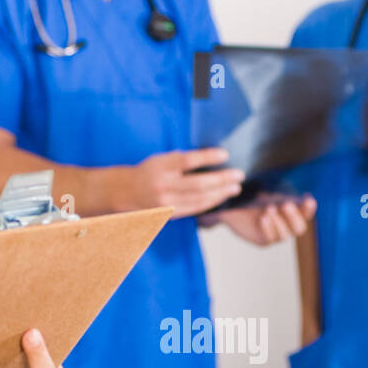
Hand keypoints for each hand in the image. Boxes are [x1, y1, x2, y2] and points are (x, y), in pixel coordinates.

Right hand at [103, 147, 244, 217]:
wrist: (128, 191)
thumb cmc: (150, 171)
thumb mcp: (162, 159)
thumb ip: (182, 159)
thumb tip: (211, 158)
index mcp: (161, 166)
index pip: (188, 161)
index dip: (208, 157)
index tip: (225, 155)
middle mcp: (163, 185)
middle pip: (198, 184)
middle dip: (221, 180)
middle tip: (239, 175)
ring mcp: (166, 201)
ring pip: (199, 199)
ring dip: (220, 193)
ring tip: (235, 187)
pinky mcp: (170, 213)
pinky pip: (194, 208)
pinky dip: (210, 202)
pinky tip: (221, 197)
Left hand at [216, 194, 316, 245]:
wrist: (231, 206)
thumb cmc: (251, 197)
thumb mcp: (265, 192)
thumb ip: (279, 194)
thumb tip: (290, 194)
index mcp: (291, 213)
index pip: (305, 213)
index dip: (309, 208)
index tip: (308, 200)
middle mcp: (286, 226)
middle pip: (299, 228)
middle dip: (294, 217)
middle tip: (286, 204)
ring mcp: (274, 235)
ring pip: (285, 235)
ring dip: (278, 222)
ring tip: (269, 209)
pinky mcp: (262, 241)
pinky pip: (270, 239)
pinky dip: (268, 228)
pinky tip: (263, 218)